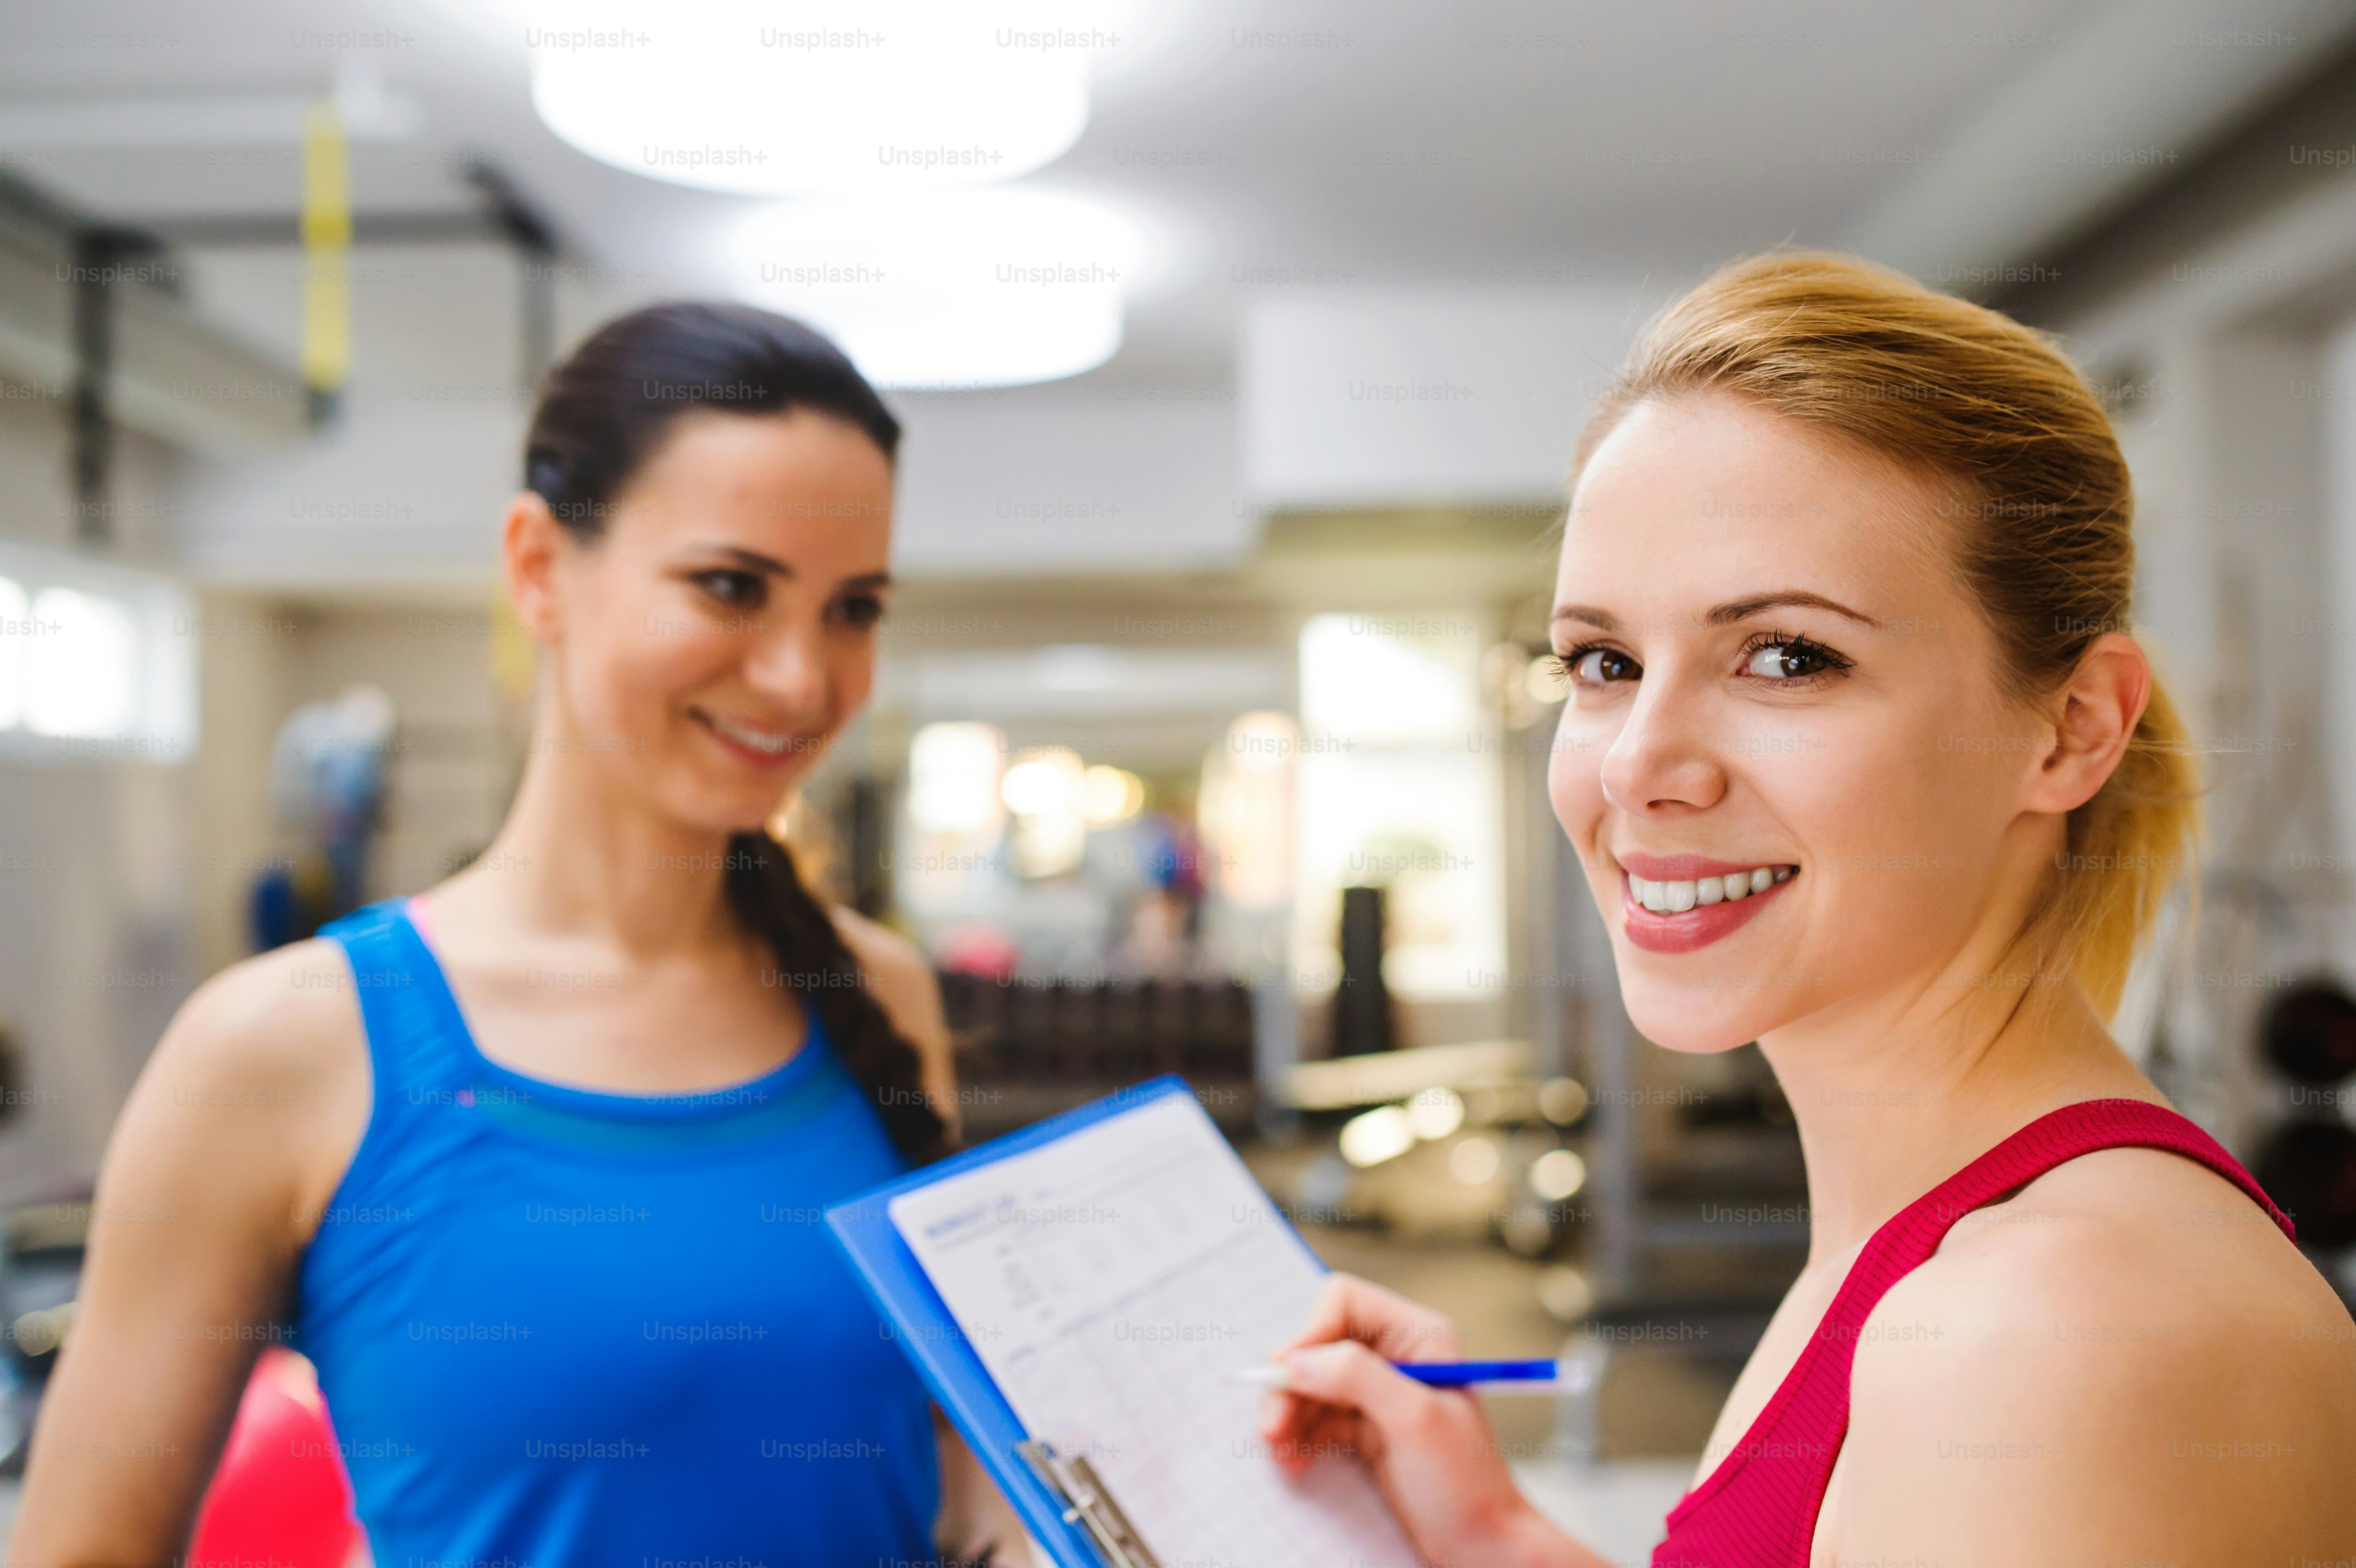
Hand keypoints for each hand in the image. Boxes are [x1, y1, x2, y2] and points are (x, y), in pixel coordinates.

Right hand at [1256, 1274, 1585, 1567]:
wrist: (1480, 1545)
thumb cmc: (1465, 1482)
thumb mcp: (1413, 1420)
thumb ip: (1355, 1378)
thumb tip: (1295, 1360)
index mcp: (1417, 1336)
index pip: (1344, 1302)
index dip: (1311, 1333)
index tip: (1288, 1374)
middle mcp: (1394, 1356)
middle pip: (1319, 1345)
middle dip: (1291, 1383)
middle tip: (1271, 1425)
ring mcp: (1377, 1394)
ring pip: (1311, 1384)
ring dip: (1289, 1413)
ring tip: (1278, 1449)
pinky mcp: (1365, 1429)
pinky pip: (1316, 1419)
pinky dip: (1299, 1436)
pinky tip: (1293, 1460)